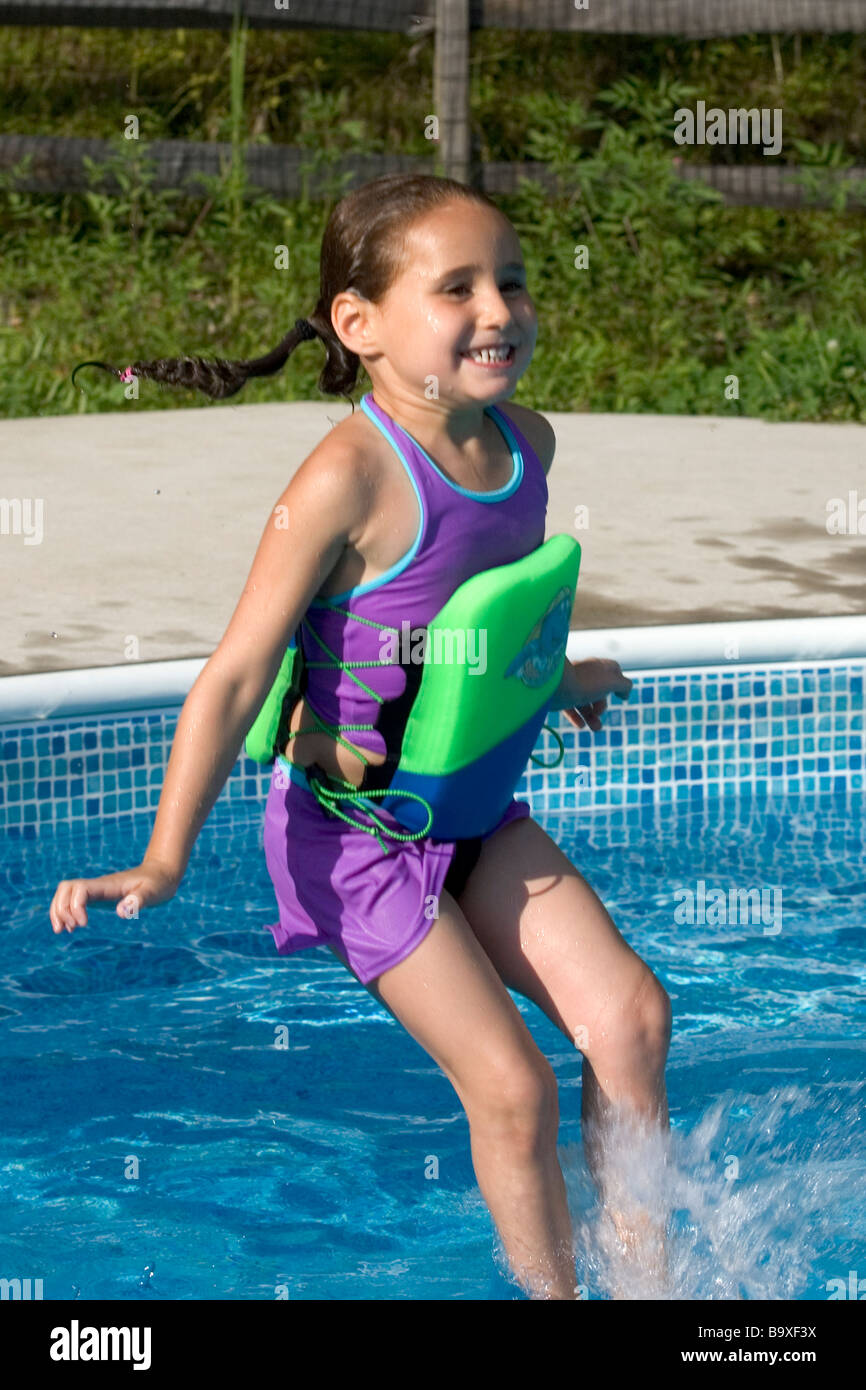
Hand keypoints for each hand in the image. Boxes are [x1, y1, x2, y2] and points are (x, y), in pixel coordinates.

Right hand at [49, 860, 179, 933]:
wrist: (161, 874)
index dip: (75, 906)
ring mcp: (96, 890)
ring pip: (65, 893)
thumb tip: (121, 912)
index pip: (79, 888)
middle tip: (70, 929)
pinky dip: (66, 912)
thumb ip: (138, 901)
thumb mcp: (153, 892)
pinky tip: (71, 928)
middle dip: (60, 909)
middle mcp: (97, 886)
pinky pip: (73, 901)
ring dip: (58, 911)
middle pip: (65, 889)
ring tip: (62, 931)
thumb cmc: (158, 883)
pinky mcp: (98, 897)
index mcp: (107, 885)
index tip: (84, 924)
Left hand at [559, 657, 632, 731]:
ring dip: (592, 717)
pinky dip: (577, 717)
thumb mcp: (612, 682)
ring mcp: (572, 684)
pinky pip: (571, 707)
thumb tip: (625, 693)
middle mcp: (585, 674)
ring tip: (596, 728)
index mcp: (599, 666)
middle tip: (599, 713)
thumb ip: (624, 685)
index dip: (619, 683)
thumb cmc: (586, 682)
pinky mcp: (560, 695)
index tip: (622, 696)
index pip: (614, 671)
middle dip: (602, 706)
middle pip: (599, 691)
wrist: (556, 686)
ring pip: (585, 702)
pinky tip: (581, 725)